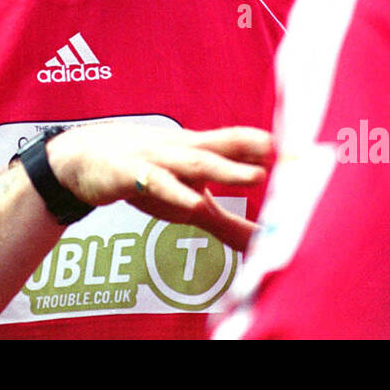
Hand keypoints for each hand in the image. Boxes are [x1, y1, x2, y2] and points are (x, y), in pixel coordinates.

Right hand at [45, 124, 273, 250]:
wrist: (82, 159)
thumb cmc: (144, 175)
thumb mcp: (188, 203)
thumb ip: (227, 223)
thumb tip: (266, 246)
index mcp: (198, 152)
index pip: (239, 144)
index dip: (271, 147)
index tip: (308, 152)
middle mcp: (181, 150)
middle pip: (223, 150)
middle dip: (257, 154)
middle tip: (292, 159)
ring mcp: (156, 159)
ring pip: (194, 164)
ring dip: (225, 169)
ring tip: (255, 177)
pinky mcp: (128, 174)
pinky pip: (153, 183)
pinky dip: (172, 192)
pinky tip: (190, 204)